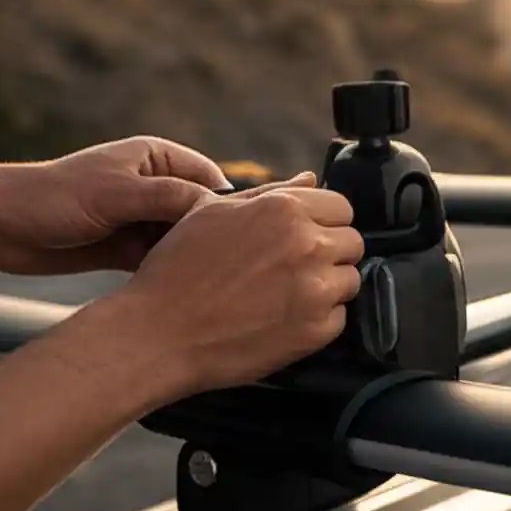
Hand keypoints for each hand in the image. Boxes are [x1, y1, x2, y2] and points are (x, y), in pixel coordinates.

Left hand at [0, 136, 230, 273]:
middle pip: (200, 213)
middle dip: (213, 238)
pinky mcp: (126, 248)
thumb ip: (171, 198)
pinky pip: (160, 260)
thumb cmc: (55, 198)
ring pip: (181, 240)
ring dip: (190, 259)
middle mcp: (153, 186)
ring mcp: (140, 219)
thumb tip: (219, 209)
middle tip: (233, 269)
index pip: (211, 180)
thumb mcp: (120, 193)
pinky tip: (181, 293)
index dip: (232, 207)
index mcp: (156, 159)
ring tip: (210, 285)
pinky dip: (169, 273)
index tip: (248, 237)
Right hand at [70, 174, 364, 396]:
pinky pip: (339, 318)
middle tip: (291, 269)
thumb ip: (270, 193)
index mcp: (285, 209)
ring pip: (349, 280)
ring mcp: (315, 289)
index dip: (323, 222)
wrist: (158, 332)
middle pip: (351, 242)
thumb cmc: (178, 270)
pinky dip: (318, 320)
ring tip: (284, 294)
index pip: (341, 207)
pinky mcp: (315, 330)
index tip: (304, 237)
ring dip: (327, 287)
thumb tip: (310, 178)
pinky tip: (281, 318)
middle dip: (328, 253)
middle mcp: (307, 244)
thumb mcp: (214, 212)